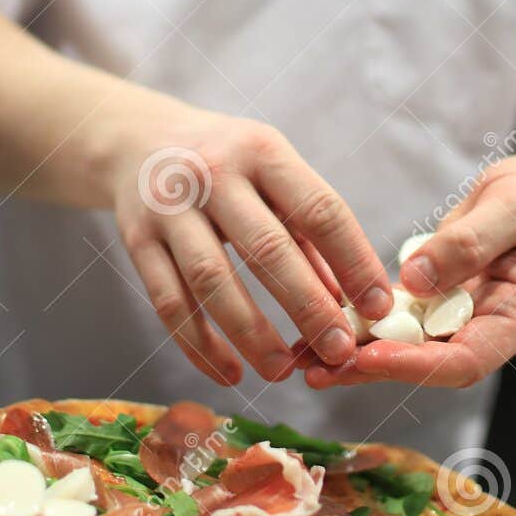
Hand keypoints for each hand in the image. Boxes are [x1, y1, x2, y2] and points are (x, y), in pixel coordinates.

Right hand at [112, 104, 393, 386]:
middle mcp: (213, 174)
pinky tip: (229, 374)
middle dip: (309, 307)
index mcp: (262, 151)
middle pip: (268, 249)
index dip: (354, 262)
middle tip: (338, 351)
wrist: (137, 140)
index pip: (319, 210)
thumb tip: (351, 301)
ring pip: (213, 281)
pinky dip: (200, 347)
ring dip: (252, 336)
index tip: (379, 307)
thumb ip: (310, 232)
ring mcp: (169, 206)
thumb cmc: (226, 164)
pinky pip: (169, 304)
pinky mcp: (136, 240)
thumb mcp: (272, 173)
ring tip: (283, 372)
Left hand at [303, 153, 515, 389]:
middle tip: (316, 369)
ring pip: (406, 345)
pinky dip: (362, 318)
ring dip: (356, 351)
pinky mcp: (438, 296)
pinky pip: (398, 315)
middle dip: (371, 368)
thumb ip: (470, 242)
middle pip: (427, 363)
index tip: (370, 357)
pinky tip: (320, 317)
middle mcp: (486, 326)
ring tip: (302, 356)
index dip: (417, 365)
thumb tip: (415, 278)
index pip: (466, 359)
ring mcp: (461, 315)